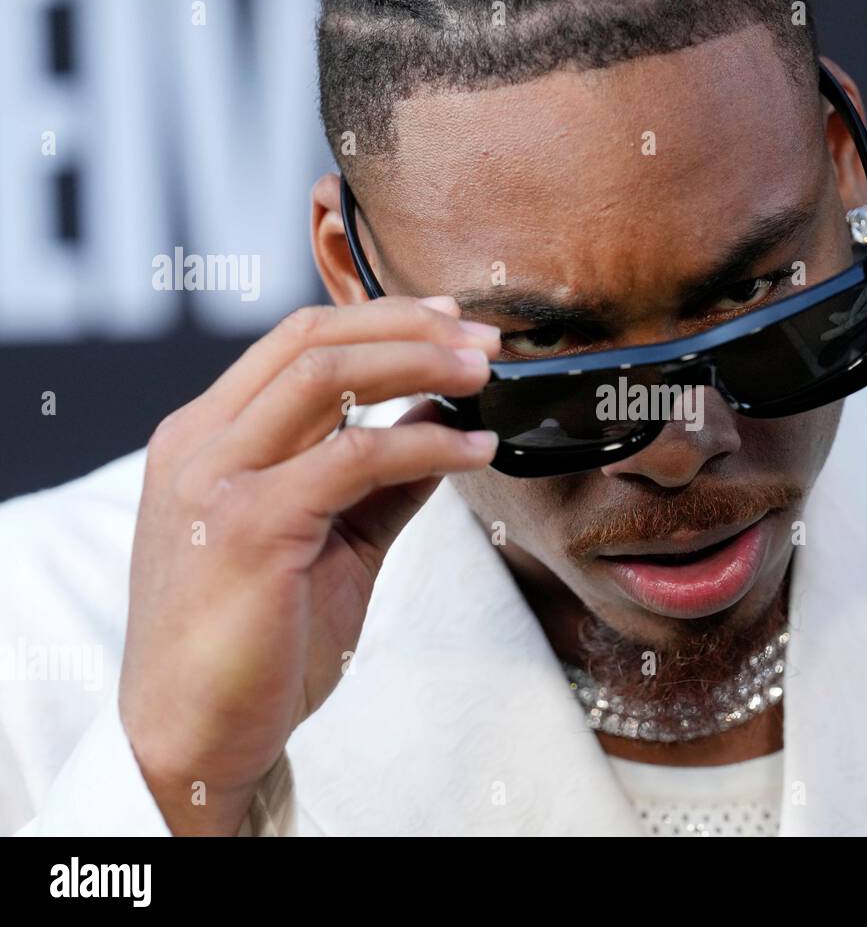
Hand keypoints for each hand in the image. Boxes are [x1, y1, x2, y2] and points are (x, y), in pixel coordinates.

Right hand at [118, 295, 498, 834]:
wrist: (194, 734)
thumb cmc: (256, 640)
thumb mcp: (328, 539)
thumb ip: (378, 477)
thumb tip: (441, 419)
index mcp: (207, 437)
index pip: (295, 340)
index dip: (380, 318)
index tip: (449, 320)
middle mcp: (201, 443)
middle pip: (312, 339)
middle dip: (410, 326)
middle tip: (485, 340)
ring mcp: (216, 479)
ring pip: (328, 376)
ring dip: (419, 363)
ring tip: (485, 376)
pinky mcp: (249, 525)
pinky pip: (355, 456)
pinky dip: (426, 444)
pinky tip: (475, 450)